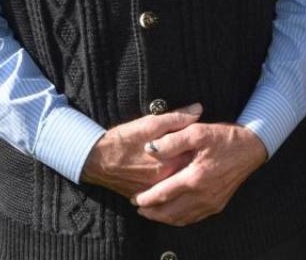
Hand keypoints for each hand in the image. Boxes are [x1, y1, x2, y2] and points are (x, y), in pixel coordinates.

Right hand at [82, 103, 201, 197]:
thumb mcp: (149, 123)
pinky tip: (173, 173)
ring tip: (189, 161)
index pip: (198, 155)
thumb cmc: (123, 139)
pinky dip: (173, 183)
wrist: (96, 160)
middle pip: (191, 171)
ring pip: (179, 183)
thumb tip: (198, 109)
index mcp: (170, 162)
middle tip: (202, 150)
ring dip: (186, 173)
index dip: (204, 145)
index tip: (209, 138)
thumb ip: (176, 118)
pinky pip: (167, 192)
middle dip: (198, 160)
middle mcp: (166, 180)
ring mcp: (157, 191)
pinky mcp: (148, 196)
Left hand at [132, 122, 268, 226]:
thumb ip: (172, 141)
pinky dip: (180, 219)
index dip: (146, 199)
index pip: (163, 193)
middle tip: (139, 208)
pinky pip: (194, 218)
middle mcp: (203, 195)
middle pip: (170, 212)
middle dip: (152, 213)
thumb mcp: (198, 131)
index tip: (134, 199)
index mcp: (195, 177)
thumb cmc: (224, 137)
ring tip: (152, 213)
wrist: (251, 147)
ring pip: (182, 218)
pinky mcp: (218, 204)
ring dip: (164, 218)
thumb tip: (149, 149)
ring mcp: (212, 202)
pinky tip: (173, 213)